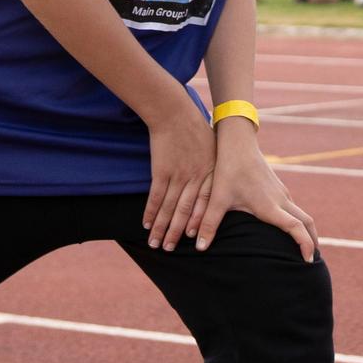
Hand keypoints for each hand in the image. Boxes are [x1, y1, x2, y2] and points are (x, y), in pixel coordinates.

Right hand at [143, 100, 215, 249]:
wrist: (175, 113)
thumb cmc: (195, 129)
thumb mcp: (213, 149)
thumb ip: (213, 169)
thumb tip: (216, 186)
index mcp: (211, 173)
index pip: (206, 203)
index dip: (198, 222)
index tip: (193, 238)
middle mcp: (195, 177)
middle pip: (186, 210)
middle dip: (177, 232)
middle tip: (170, 249)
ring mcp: (178, 174)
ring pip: (169, 207)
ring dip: (161, 227)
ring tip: (155, 244)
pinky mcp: (161, 170)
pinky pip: (155, 196)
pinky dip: (150, 211)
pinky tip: (146, 224)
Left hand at [192, 122, 317, 260]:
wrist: (237, 143)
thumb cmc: (228, 170)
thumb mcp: (217, 199)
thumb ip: (209, 224)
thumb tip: (199, 248)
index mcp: (269, 206)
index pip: (296, 227)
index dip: (305, 244)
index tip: (308, 261)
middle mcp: (280, 200)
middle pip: (307, 222)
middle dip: (313, 242)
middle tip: (311, 261)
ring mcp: (281, 193)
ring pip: (302, 214)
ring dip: (306, 231)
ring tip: (302, 249)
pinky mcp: (278, 188)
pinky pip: (294, 208)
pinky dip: (298, 221)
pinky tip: (287, 228)